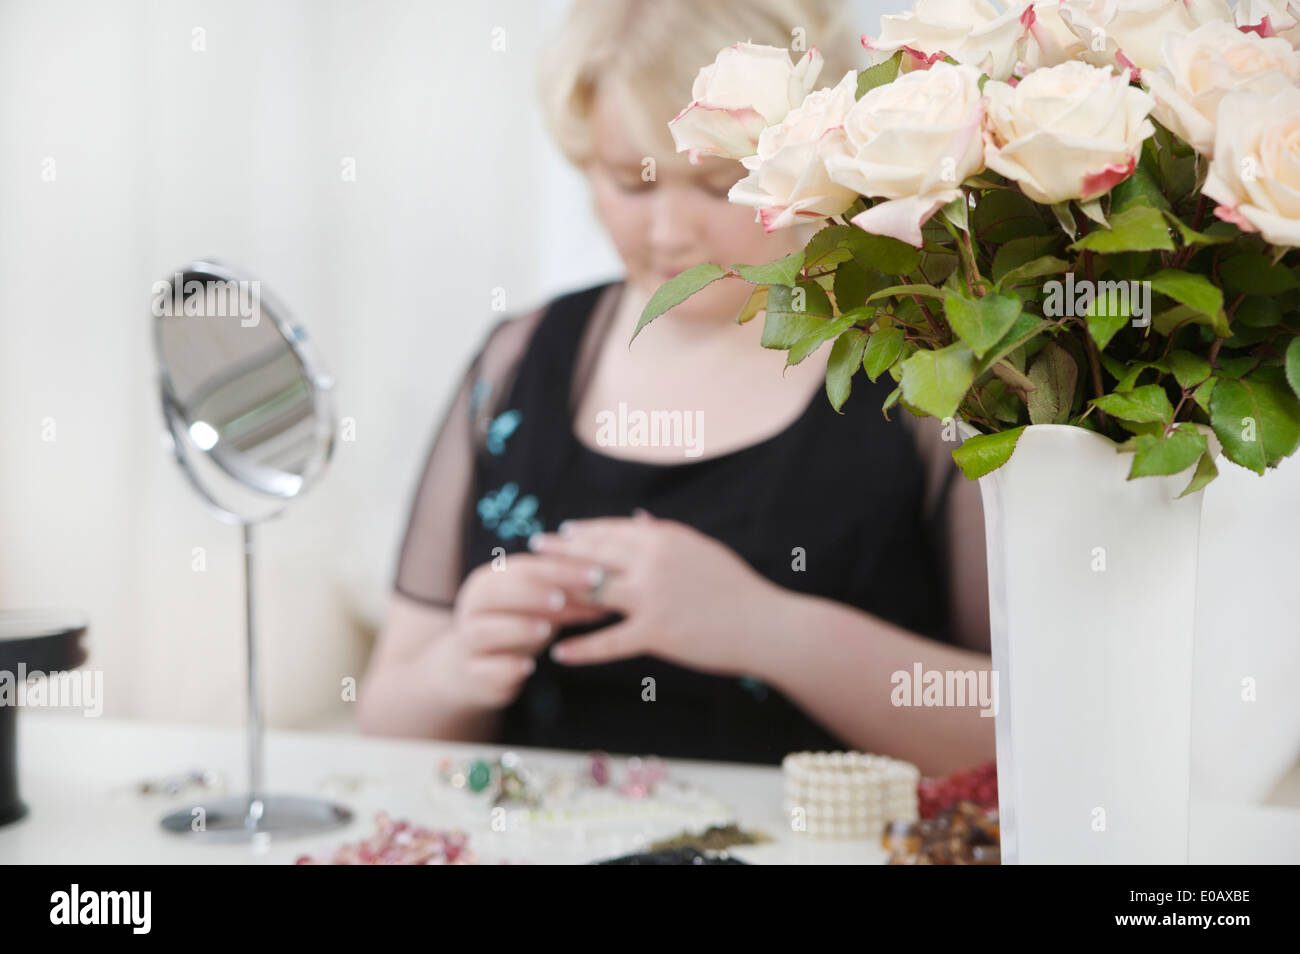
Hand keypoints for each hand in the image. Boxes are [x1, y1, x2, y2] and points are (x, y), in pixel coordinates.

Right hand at [432, 553, 608, 709]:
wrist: (476, 666)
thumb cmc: (518, 624)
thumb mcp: (538, 605)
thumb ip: (564, 592)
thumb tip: (608, 582)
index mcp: (490, 581)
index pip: (523, 568)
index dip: (559, 570)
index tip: (594, 575)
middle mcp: (472, 607)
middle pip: (495, 593)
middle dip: (531, 594)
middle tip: (562, 599)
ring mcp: (468, 641)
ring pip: (484, 631)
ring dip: (517, 628)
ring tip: (546, 630)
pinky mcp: (471, 674)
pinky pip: (485, 670)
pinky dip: (506, 668)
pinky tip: (528, 667)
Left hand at [527, 510, 785, 673]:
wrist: (766, 624)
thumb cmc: (736, 588)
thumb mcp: (701, 550)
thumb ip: (667, 533)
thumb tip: (640, 518)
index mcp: (664, 539)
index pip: (612, 531)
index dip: (582, 532)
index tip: (559, 532)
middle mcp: (653, 562)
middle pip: (593, 556)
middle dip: (559, 554)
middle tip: (532, 551)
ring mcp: (652, 597)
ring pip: (593, 593)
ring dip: (558, 595)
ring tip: (531, 598)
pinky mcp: (657, 632)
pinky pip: (609, 641)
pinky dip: (582, 648)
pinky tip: (558, 652)